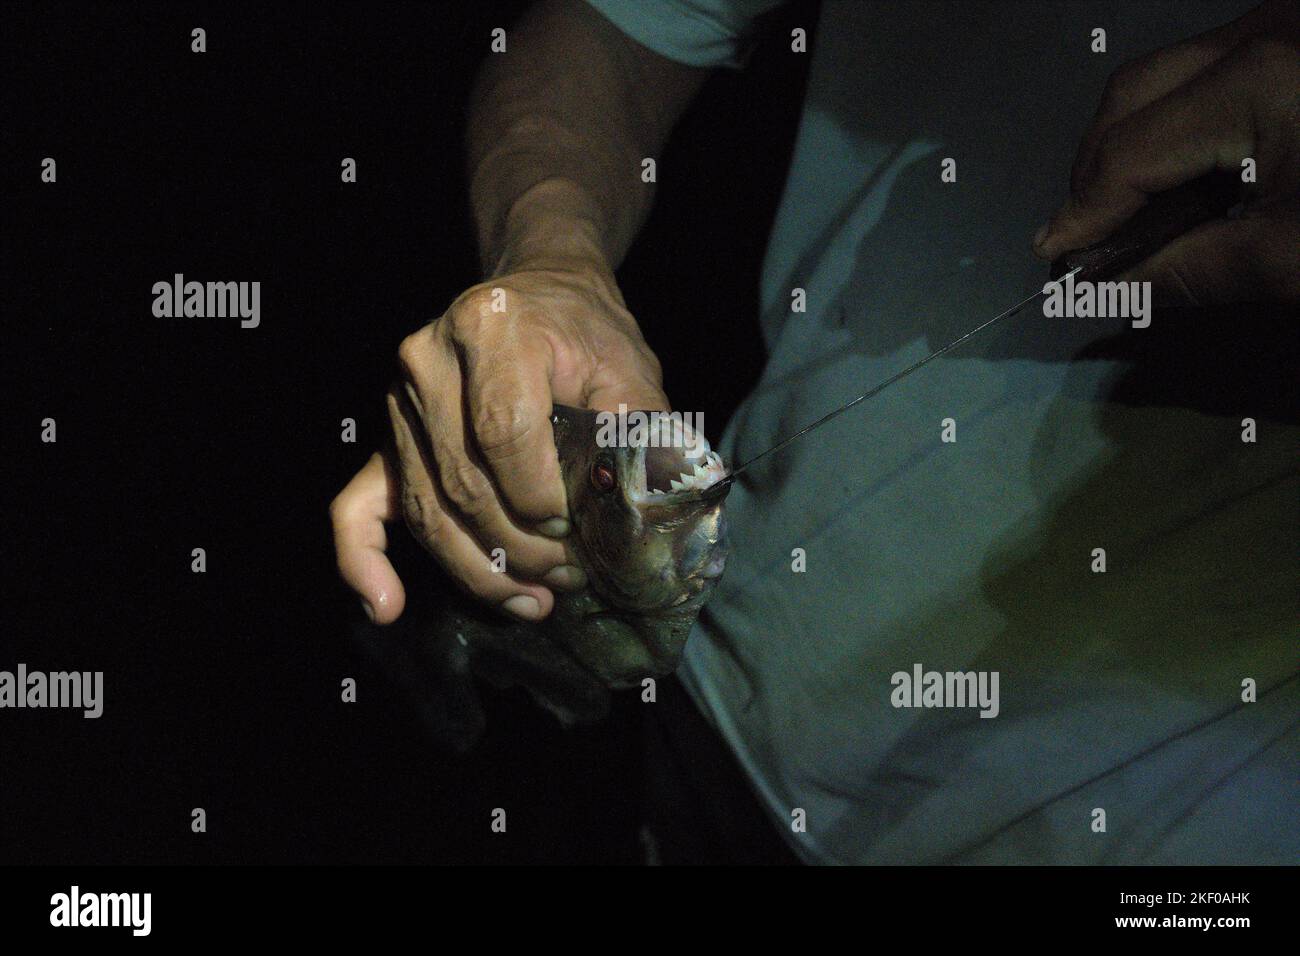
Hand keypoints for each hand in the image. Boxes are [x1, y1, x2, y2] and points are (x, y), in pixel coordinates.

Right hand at [331, 261, 666, 623]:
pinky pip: (356, 508)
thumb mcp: (627, 367)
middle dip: (520, 548)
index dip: (540, 496)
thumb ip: (640, 430)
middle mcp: (427, 360)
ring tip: (533, 602)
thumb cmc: (585, 335)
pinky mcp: (383, 440)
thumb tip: (647, 504)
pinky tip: (386, 607)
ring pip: (427, 511)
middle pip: (464, 482)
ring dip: (479, 571)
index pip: (503, 431)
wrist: (538, 294)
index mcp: (490, 327)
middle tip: (570, 577)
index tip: (577, 531)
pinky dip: (363, 562)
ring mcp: (396, 403)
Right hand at [1034, 0, 1299, 303]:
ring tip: (1136, 209)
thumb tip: (1106, 286)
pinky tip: (1189, 175)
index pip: (1130, 153)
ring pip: (1162, 76)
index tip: (1058, 255)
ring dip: (1133, 141)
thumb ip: (1185, 273)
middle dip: (1097, 170)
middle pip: (1130, 95)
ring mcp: (1282, 25)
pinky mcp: (1294, 37)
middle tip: (1090, 235)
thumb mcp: (1287, 261)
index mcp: (1258, 80)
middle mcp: (1265, 33)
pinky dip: (1179, 121)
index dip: (1085, 213)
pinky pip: (1208, 68)